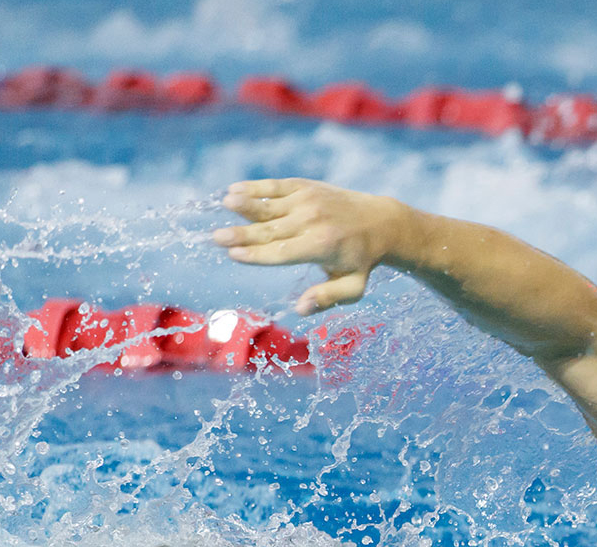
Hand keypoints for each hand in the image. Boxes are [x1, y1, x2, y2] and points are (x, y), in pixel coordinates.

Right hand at [213, 179, 407, 314]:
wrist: (381, 222)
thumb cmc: (361, 260)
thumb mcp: (353, 287)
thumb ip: (327, 297)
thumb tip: (301, 309)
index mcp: (322, 247)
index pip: (282, 252)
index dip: (257, 255)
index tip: (233, 255)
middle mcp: (313, 221)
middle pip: (270, 229)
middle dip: (242, 234)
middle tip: (215, 237)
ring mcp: (309, 201)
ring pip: (270, 205)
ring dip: (245, 204)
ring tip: (224, 203)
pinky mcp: (306, 187)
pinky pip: (276, 187)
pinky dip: (256, 188)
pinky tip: (234, 189)